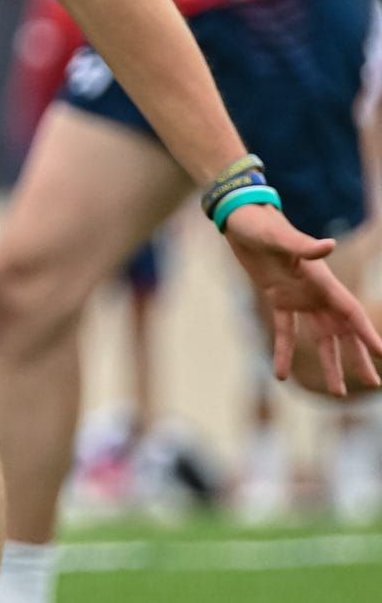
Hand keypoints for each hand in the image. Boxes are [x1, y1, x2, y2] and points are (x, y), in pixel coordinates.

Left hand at [224, 205, 381, 394]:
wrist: (241, 219)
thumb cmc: (261, 226)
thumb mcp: (279, 238)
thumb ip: (304, 246)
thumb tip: (329, 245)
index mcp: (323, 281)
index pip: (351, 313)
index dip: (367, 334)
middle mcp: (316, 292)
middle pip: (343, 332)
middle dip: (358, 357)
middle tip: (373, 383)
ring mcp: (298, 296)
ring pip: (320, 337)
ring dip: (329, 362)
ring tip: (338, 390)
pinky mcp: (277, 298)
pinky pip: (285, 331)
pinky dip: (284, 352)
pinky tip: (281, 375)